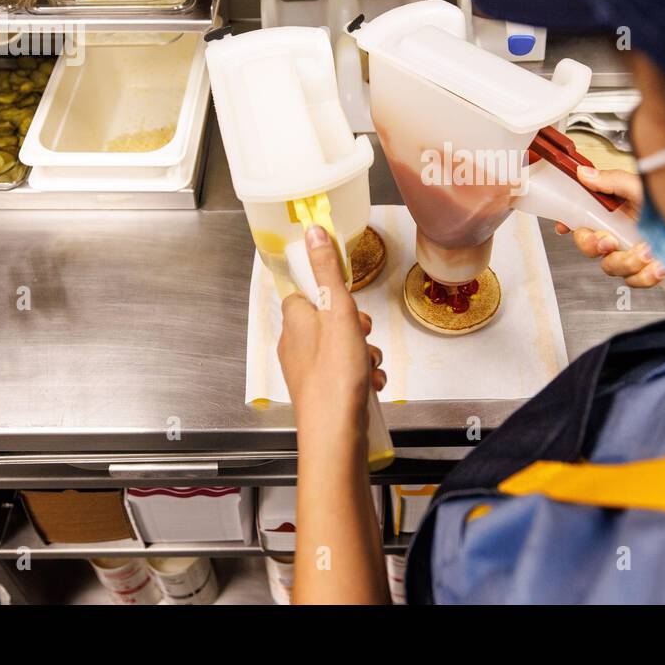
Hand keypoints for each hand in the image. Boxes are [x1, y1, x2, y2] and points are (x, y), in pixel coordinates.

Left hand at [278, 225, 386, 445]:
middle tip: (362, 337)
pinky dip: (363, 376)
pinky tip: (370, 385)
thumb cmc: (334, 374)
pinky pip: (348, 372)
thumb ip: (328, 270)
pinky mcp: (322, 391)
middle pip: (332, 320)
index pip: (308, 292)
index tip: (348, 303)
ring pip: (344, 347)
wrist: (335, 432)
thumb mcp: (338, 311)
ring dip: (365, 353)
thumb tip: (313, 231)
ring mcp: (308, 370)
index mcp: (294, 321)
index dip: (334, 296)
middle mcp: (296, 344)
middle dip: (357, 329)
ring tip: (368, 366)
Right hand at [555, 166, 664, 287]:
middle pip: (590, 247)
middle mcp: (622, 232)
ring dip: (627, 261)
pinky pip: (635, 280)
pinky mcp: (649, 270)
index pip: (583, 218)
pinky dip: (646, 275)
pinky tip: (659, 264)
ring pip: (611, 267)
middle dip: (595, 246)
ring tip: (647, 250)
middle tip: (609, 241)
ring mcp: (634, 252)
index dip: (571, 223)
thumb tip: (585, 173)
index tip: (566, 226)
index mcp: (616, 210)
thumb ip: (612, 181)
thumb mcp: (643, 186)